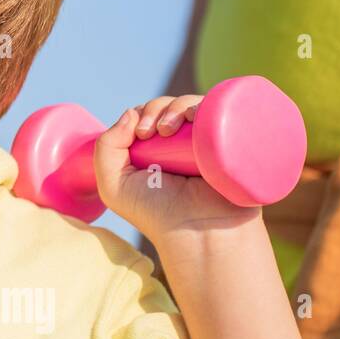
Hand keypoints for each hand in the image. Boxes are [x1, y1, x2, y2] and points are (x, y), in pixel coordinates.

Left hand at [93, 94, 263, 244]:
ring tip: (169, 129)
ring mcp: (210, 142)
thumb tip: (130, 111)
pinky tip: (196, 116)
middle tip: (151, 132)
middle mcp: (184, 143)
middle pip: (172, 105)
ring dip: (179, 105)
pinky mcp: (233, 144)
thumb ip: (106, 148)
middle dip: (158, 108)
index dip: (142, 113)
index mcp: (157, 148)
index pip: (150, 113)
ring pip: (196, 105)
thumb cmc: (156, 214)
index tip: (139, 133)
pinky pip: (225, 113)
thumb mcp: (114, 185)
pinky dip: (209, 106)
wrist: (199, 233)